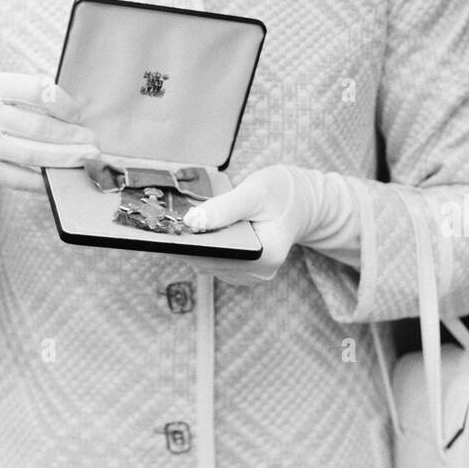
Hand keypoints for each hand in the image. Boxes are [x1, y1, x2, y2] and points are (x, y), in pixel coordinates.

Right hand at [0, 69, 98, 192]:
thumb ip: (12, 86)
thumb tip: (56, 97)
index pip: (36, 89)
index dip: (63, 101)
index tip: (78, 110)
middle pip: (38, 126)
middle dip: (72, 136)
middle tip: (95, 141)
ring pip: (31, 154)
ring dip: (63, 159)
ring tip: (86, 159)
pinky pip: (12, 177)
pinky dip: (37, 181)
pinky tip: (56, 180)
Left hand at [182, 166, 362, 286]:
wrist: (301, 203)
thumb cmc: (280, 193)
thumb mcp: (254, 192)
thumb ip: (224, 208)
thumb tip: (192, 222)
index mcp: (266, 255)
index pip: (218, 256)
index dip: (191, 244)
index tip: (170, 231)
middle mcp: (259, 272)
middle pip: (210, 262)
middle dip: (189, 244)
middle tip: (167, 225)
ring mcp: (250, 275)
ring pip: (209, 264)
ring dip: (194, 246)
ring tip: (180, 226)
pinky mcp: (242, 271)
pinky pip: (214, 262)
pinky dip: (203, 248)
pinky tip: (197, 232)